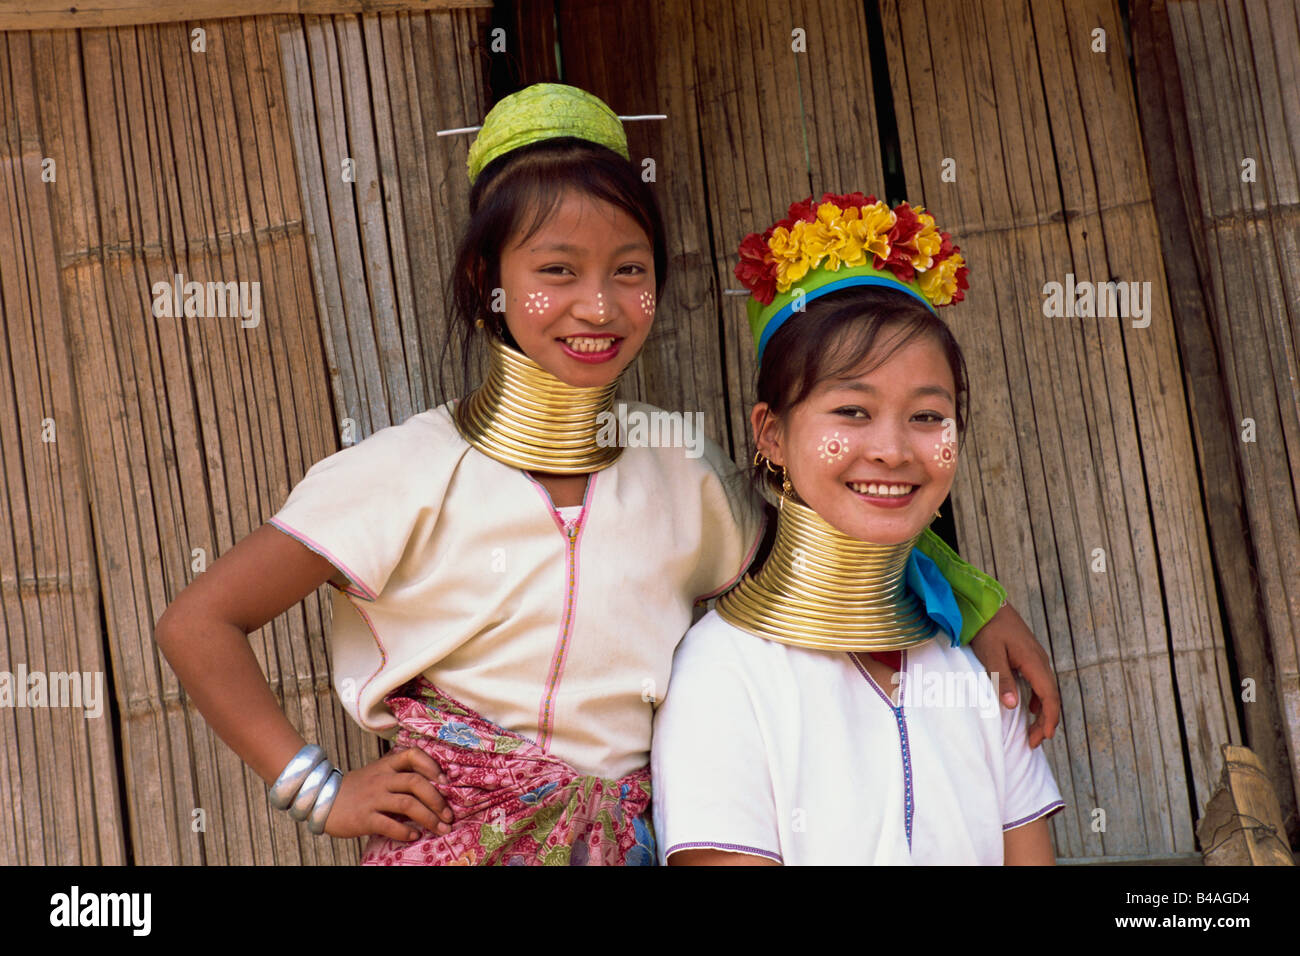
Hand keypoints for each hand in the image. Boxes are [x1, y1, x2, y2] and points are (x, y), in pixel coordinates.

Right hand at [322, 747, 453, 840]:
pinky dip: (405, 831)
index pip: (412, 754)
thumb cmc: (356, 788)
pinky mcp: (364, 818)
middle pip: (415, 782)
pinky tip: (414, 836)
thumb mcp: (376, 772)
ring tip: (440, 828)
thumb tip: (433, 783)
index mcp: (386, 765)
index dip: (432, 765)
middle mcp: (381, 779)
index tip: (445, 781)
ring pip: (407, 804)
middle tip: (449, 814)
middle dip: (437, 799)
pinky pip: (389, 824)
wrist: (321, 800)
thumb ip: (399, 773)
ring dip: (428, 817)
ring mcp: (373, 798)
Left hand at [969, 603, 1060, 747]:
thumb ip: (1003, 679)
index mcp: (1034, 662)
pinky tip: (1028, 708)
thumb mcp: (991, 655)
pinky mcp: (1028, 656)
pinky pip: (1039, 682)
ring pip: (1046, 690)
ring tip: (1033, 730)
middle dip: (1046, 721)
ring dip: (1042, 711)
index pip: (1049, 696)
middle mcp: (1040, 660)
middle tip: (1035, 742)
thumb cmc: (987, 629)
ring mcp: (1036, 658)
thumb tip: (1015, 707)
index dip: (1048, 719)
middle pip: (1051, 696)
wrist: (986, 605)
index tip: (1043, 738)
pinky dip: (1037, 699)